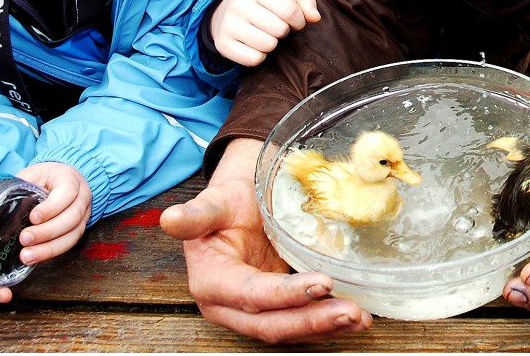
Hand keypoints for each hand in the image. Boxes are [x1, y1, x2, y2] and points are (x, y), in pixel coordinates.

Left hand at [15, 162, 90, 265]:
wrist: (61, 179)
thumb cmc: (44, 178)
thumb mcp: (32, 175)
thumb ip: (21, 187)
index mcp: (71, 178)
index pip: (68, 192)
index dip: (51, 207)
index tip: (32, 218)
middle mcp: (82, 196)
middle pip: (72, 217)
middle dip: (47, 231)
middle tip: (24, 238)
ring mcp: (84, 214)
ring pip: (73, 233)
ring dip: (49, 247)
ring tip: (26, 255)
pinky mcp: (79, 228)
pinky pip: (70, 243)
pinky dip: (52, 252)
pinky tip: (35, 257)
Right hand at [159, 139, 370, 342]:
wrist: (243, 202)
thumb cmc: (229, 201)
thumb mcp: (213, 202)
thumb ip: (196, 216)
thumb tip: (170, 219)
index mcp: (211, 281)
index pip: (251, 295)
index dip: (284, 295)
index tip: (322, 283)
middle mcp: (230, 305)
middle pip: (271, 323)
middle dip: (312, 321)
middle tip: (350, 312)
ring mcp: (253, 312)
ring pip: (289, 329)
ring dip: (325, 328)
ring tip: (359, 319)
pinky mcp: (275, 310)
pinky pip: (300, 323)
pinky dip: (326, 324)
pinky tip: (355, 318)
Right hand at [210, 0, 319, 66]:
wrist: (222, 13)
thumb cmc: (261, 3)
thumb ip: (304, 2)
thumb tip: (316, 18)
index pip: (289, 10)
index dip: (300, 20)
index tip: (297, 22)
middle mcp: (239, 4)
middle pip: (280, 29)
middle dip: (285, 31)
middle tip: (277, 28)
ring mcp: (228, 25)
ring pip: (268, 45)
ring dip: (273, 44)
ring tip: (266, 35)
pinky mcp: (223, 45)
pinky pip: (254, 59)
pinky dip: (260, 56)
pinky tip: (255, 45)